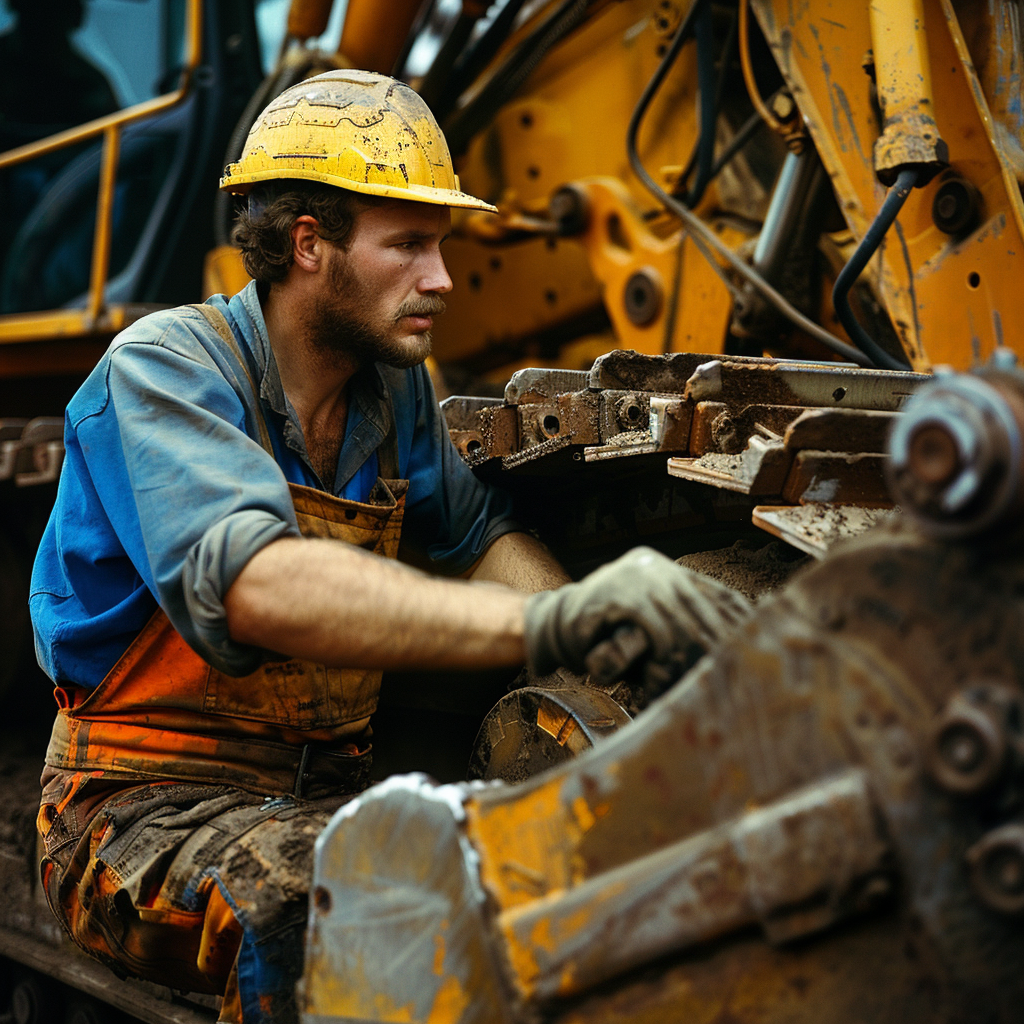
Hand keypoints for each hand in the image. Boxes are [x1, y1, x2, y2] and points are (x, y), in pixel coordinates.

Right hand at [523, 547, 750, 692]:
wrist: (555, 625)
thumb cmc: (606, 633)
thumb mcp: (648, 621)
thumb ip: (681, 622)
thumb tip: (732, 645)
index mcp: (668, 571)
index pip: (718, 594)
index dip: (742, 622)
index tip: (762, 648)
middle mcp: (656, 568)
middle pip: (704, 608)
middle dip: (719, 645)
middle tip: (734, 676)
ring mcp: (635, 578)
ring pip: (682, 619)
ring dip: (691, 655)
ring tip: (697, 681)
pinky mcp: (617, 594)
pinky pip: (654, 626)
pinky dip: (663, 653)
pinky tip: (666, 671)